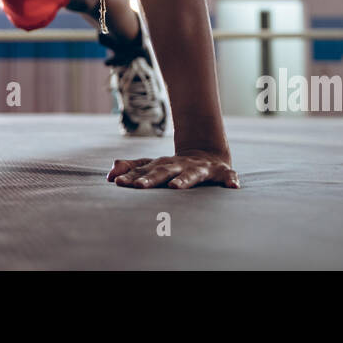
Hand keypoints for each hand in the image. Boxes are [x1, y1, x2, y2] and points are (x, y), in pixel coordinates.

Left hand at [107, 150, 239, 188]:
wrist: (207, 154)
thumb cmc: (175, 166)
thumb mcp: (153, 165)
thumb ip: (132, 168)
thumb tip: (109, 174)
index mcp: (163, 164)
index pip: (144, 170)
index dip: (131, 176)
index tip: (116, 183)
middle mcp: (180, 165)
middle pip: (163, 171)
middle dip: (151, 179)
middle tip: (139, 187)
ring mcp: (200, 169)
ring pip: (192, 174)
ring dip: (184, 180)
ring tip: (176, 187)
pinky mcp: (222, 173)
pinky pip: (228, 177)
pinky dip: (231, 181)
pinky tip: (233, 187)